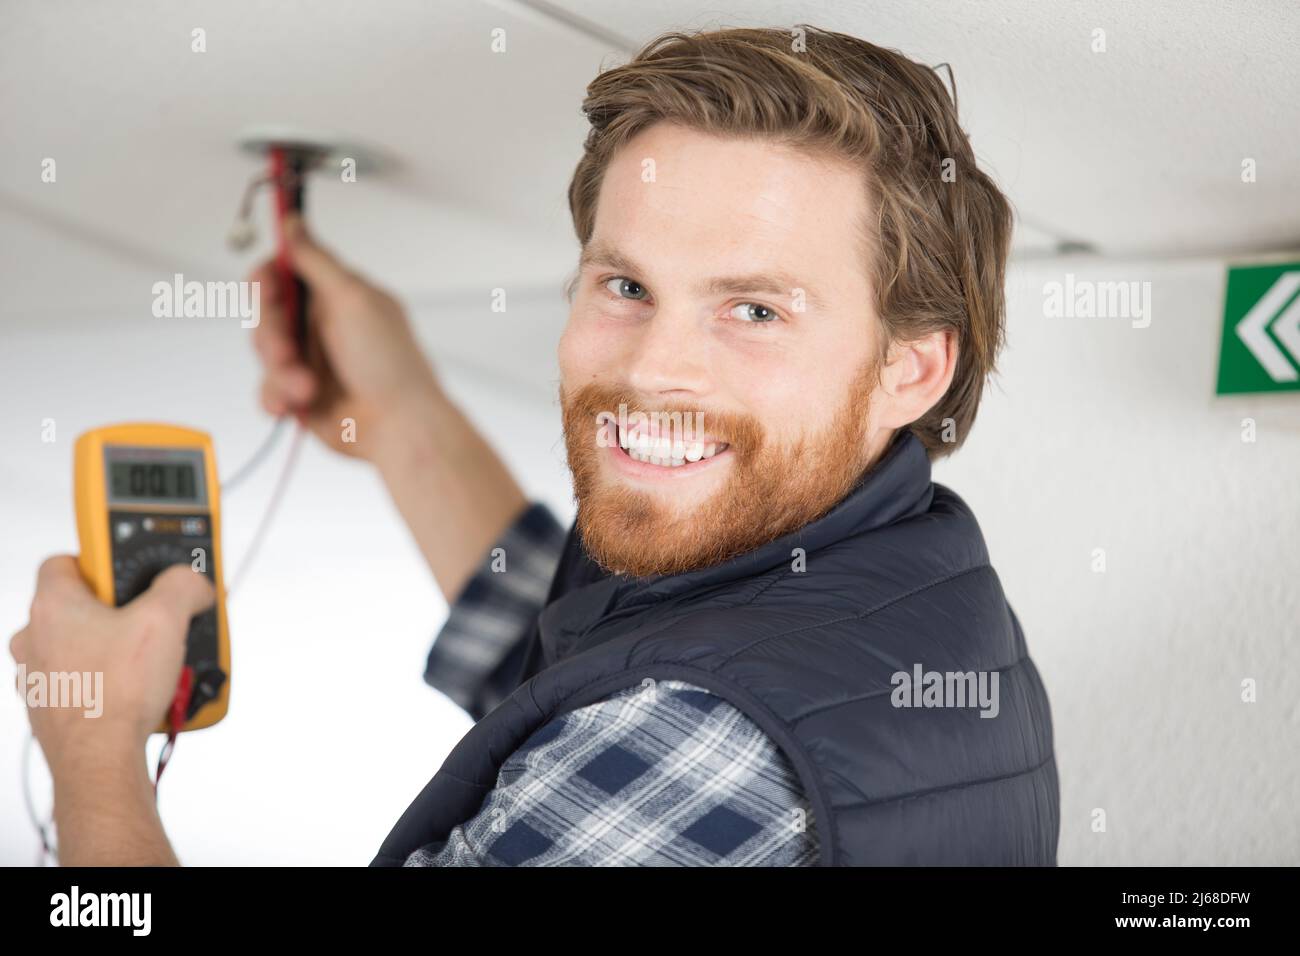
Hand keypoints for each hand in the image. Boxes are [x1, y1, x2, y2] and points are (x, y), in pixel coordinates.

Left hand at [10, 556, 214, 772]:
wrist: (100, 762)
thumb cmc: (116, 696)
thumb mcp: (166, 619)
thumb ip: (183, 585)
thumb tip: (192, 583)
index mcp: (53, 606)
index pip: (70, 560)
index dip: (105, 560)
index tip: (135, 570)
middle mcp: (36, 638)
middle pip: (88, 606)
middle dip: (128, 611)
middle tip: (159, 622)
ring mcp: (41, 677)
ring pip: (89, 646)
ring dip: (125, 648)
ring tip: (160, 663)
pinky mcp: (54, 707)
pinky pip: (91, 680)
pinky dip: (117, 681)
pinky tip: (145, 692)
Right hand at [250, 215, 442, 459]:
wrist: (399, 427)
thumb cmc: (390, 365)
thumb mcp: (352, 299)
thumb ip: (316, 260)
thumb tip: (295, 222)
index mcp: (337, 296)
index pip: (286, 271)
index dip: (268, 278)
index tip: (266, 289)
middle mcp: (322, 326)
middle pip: (266, 313)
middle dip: (270, 334)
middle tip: (286, 351)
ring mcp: (311, 360)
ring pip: (264, 353)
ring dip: (279, 371)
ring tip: (306, 387)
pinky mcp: (301, 394)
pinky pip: (268, 388)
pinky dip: (276, 395)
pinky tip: (295, 402)